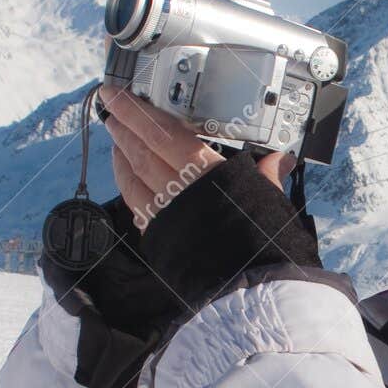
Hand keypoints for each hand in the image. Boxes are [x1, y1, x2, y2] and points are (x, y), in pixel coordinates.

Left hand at [99, 86, 293, 228]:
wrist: (254, 290)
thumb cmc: (266, 244)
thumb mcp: (271, 201)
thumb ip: (267, 177)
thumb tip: (276, 161)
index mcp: (207, 174)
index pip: (162, 134)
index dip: (136, 112)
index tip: (118, 96)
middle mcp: (181, 192)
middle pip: (141, 152)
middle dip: (123, 129)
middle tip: (111, 111)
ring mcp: (167, 217)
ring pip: (133, 180)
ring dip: (121, 157)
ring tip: (116, 141)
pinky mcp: (163, 239)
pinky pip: (138, 207)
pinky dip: (130, 189)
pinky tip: (129, 182)